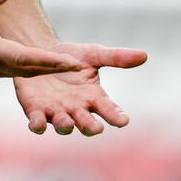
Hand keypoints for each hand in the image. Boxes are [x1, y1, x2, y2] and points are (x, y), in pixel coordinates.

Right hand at [0, 0, 88, 77]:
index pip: (23, 59)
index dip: (49, 62)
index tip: (70, 63)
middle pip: (25, 70)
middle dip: (52, 69)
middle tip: (78, 67)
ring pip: (16, 74)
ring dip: (40, 71)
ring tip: (64, 68)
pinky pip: (5, 73)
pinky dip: (24, 71)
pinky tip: (37, 67)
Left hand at [14, 42, 147, 134]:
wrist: (41, 52)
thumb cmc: (71, 56)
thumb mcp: (94, 54)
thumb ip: (117, 57)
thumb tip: (144, 55)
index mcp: (94, 97)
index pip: (109, 109)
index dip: (116, 116)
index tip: (124, 120)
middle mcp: (77, 109)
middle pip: (87, 123)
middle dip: (91, 126)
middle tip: (96, 128)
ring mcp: (57, 111)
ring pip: (64, 125)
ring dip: (66, 126)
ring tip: (68, 124)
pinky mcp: (36, 110)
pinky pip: (37, 122)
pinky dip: (37, 125)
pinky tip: (37, 125)